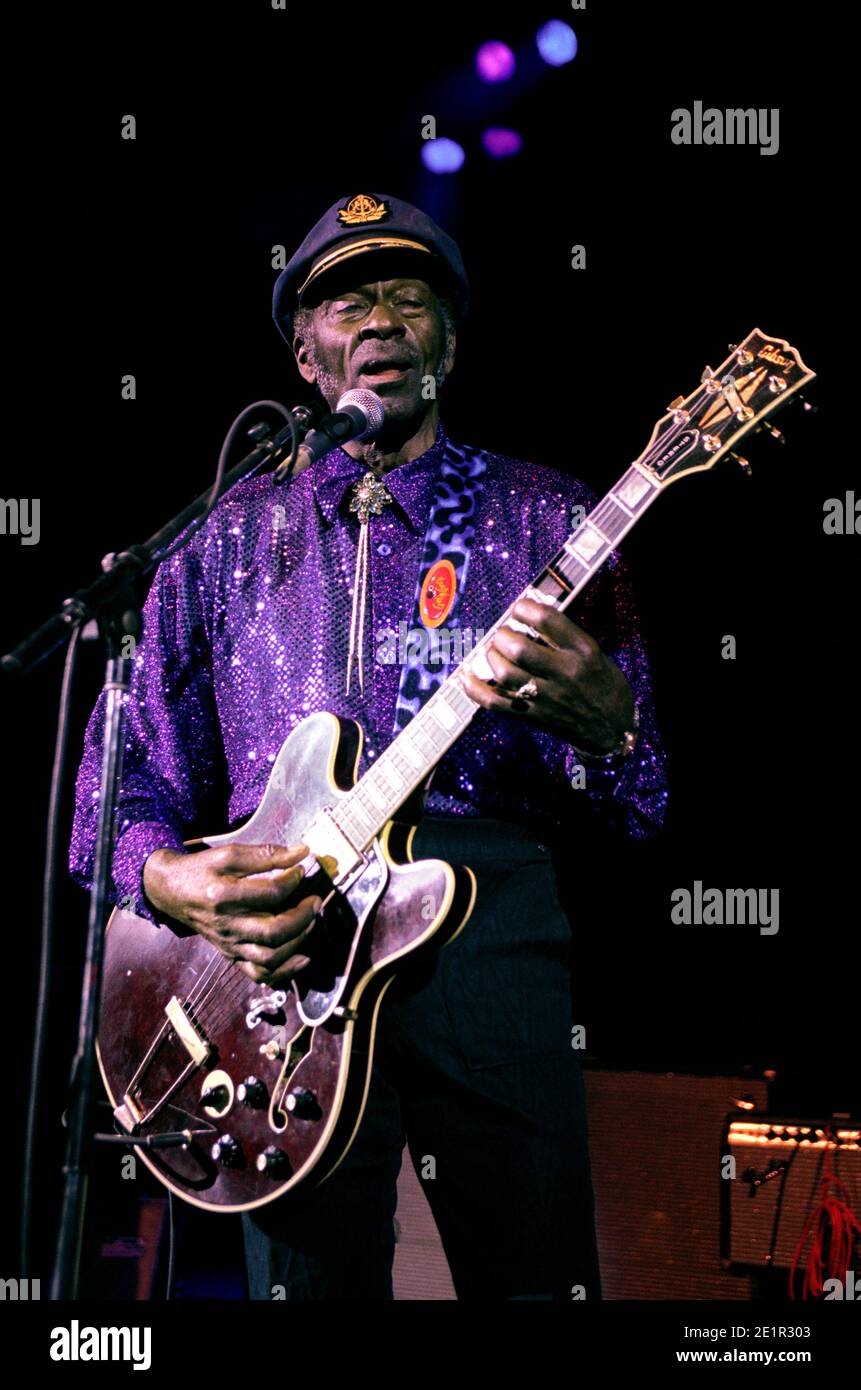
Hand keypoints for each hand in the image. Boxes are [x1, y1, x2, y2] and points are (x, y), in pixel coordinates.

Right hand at [142, 841, 320, 985]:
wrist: (170, 891)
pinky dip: (284, 970)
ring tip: (310, 922)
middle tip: (315, 901)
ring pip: (269, 958)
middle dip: (302, 917)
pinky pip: (259, 974)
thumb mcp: (228, 854)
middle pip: (273, 932)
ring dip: (297, 941)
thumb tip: (300, 852)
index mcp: (223, 896)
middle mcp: (226, 925)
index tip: (300, 870)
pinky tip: (302, 957)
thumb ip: (265, 854)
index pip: (270, 894)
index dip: (292, 880)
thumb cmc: (200, 870)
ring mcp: (228, 944)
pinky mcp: (230, 955)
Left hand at [461, 597, 634, 752]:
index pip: (547, 620)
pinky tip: (467, 677)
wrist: (611, 729)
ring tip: (494, 652)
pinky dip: (475, 689)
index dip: (524, 608)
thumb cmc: (603, 685)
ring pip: (504, 673)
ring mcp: (547, 697)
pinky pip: (495, 703)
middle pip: (519, 648)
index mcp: (583, 651)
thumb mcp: (595, 653)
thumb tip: (529, 616)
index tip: (518, 608)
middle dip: (502, 635)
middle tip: (503, 634)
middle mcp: (565, 673)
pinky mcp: (533, 717)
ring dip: (491, 657)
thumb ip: (565, 636)